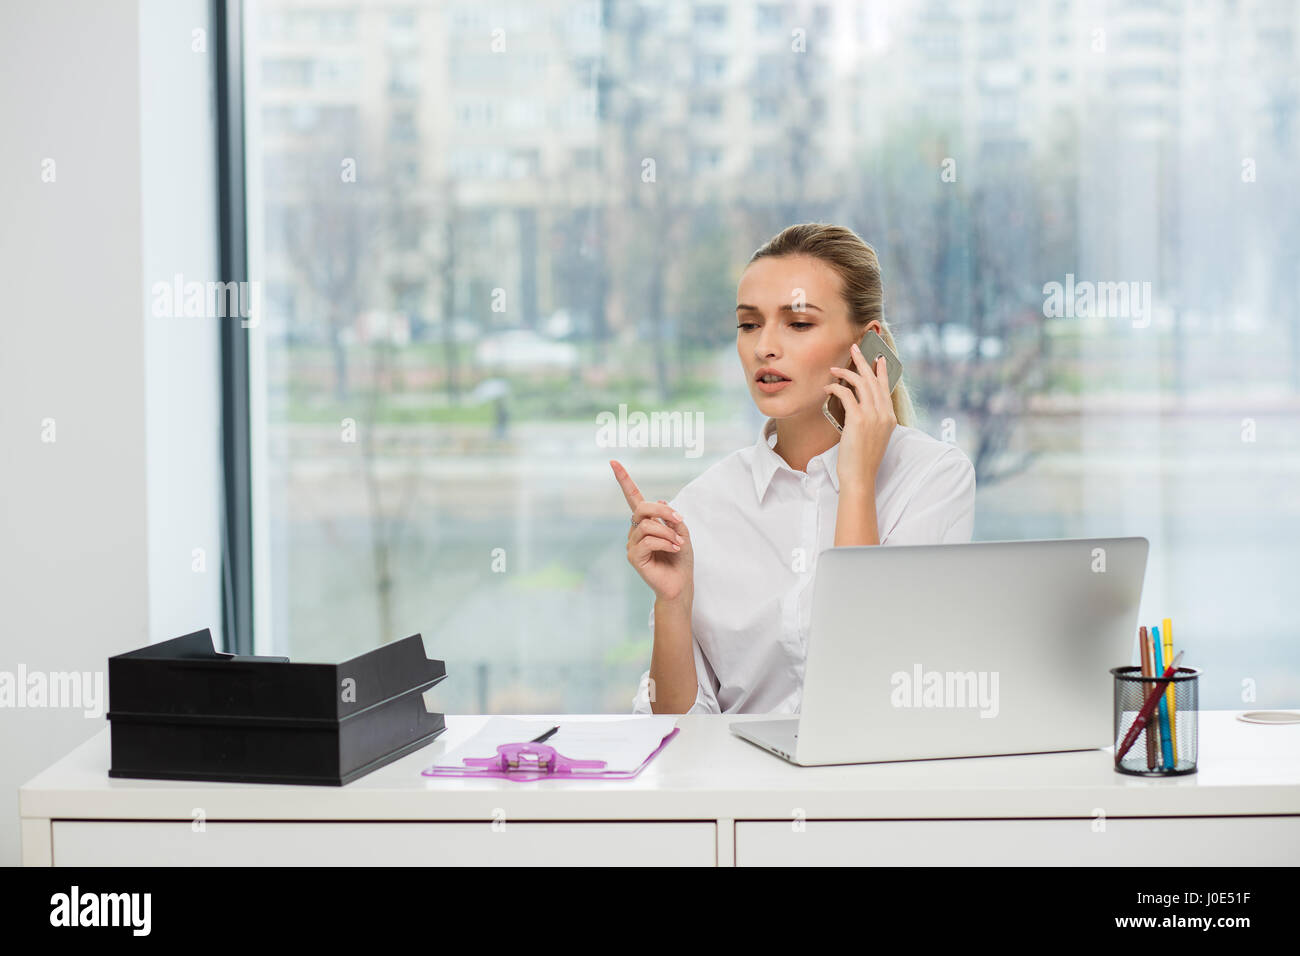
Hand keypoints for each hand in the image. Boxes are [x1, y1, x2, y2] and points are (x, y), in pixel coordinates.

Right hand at [610, 460, 693, 603]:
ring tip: (678, 543)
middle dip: (662, 511)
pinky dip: (665, 542)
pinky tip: (673, 549)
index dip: (624, 480)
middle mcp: (636, 531)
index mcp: (646, 522)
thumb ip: (672, 519)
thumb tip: (663, 502)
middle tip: (680, 521)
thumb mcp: (682, 533)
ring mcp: (633, 543)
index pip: (633, 498)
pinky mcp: (634, 557)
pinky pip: (649, 541)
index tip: (614, 462)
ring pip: (648, 526)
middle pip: (642, 508)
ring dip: (668, 532)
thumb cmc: (680, 559)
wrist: (680, 583)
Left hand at [824, 342, 896, 491]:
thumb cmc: (863, 460)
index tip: (878, 359)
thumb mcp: (874, 437)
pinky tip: (828, 388)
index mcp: (889, 418)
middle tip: (855, 348)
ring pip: (861, 384)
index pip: (886, 388)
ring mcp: (873, 416)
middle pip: (873, 380)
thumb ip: (872, 421)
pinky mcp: (858, 419)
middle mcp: (884, 414)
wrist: (860, 476)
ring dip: (846, 372)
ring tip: (835, 367)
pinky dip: (836, 389)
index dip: (881, 371)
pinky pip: (846, 395)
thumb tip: (860, 409)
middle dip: (863, 362)